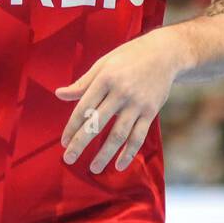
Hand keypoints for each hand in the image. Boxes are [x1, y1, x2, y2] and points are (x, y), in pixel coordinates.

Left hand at [56, 30, 182, 173]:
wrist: (164, 53)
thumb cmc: (128, 57)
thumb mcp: (103, 64)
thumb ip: (82, 83)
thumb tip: (59, 94)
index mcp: (105, 79)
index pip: (84, 108)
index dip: (72, 127)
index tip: (64, 142)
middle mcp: (121, 92)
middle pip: (97, 124)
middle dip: (81, 144)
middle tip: (69, 159)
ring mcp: (137, 104)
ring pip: (118, 135)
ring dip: (105, 154)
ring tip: (94, 169)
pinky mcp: (151, 111)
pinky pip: (138, 137)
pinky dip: (129, 153)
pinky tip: (119, 165)